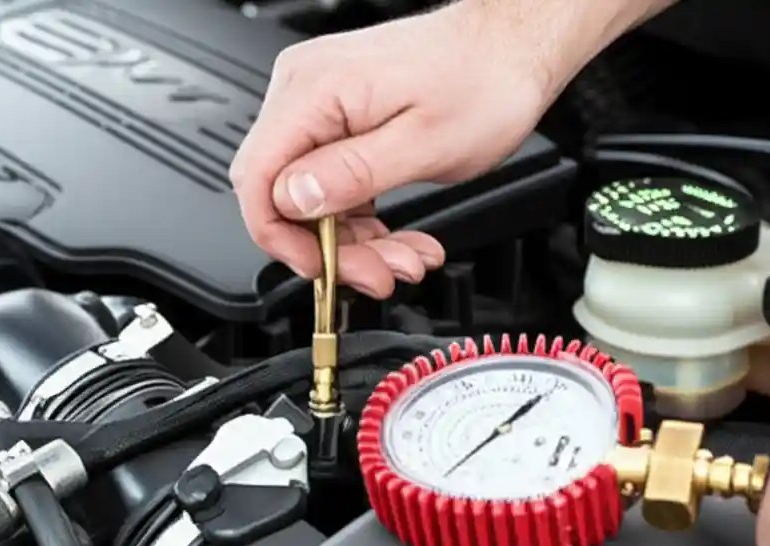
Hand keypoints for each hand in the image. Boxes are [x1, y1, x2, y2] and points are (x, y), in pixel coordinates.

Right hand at [230, 0, 671, 298]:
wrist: (511, 47)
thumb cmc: (483, 82)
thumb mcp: (422, 144)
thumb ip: (351, 174)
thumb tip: (293, 200)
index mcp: (315, 90)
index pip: (258, 178)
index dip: (282, 237)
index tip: (321, 269)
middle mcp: (305, 89)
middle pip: (283, 193)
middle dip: (332, 247)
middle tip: (379, 274)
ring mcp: (320, 101)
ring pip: (312, 196)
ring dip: (354, 239)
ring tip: (404, 258)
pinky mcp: (340, 116)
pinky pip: (331, 180)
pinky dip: (362, 216)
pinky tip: (395, 235)